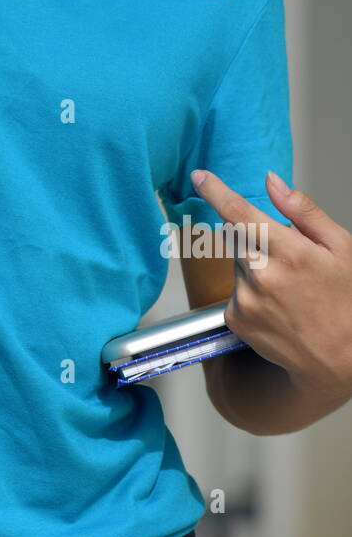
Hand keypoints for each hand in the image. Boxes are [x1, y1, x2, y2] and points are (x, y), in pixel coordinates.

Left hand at [191, 167, 351, 402]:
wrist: (339, 359)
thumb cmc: (346, 302)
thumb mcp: (341, 247)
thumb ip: (302, 210)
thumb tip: (271, 181)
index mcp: (290, 252)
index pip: (240, 213)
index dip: (215, 191)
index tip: (199, 176)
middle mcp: (263, 275)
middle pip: (238, 237)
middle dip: (256, 239)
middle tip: (288, 260)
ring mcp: (246, 299)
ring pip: (237, 263)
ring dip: (254, 266)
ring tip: (288, 289)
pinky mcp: (235, 318)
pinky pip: (234, 290)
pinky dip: (250, 292)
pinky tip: (276, 306)